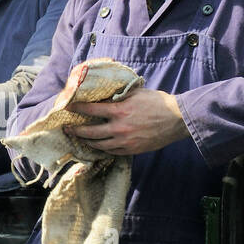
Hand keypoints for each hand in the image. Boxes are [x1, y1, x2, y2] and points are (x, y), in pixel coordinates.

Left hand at [66, 89, 188, 155]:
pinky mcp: (132, 150)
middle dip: (76, 130)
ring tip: (79, 139)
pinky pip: (112, 151)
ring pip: (99, 145)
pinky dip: (102, 149)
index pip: (91, 109)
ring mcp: (125, 141)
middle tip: (66, 128)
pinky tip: (97, 146)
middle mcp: (120, 127)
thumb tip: (104, 92)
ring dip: (87, 142)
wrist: (177, 119)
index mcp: (120, 110)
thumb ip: (119, 94)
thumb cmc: (157, 102)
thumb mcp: (136, 93)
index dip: (77, 107)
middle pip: (90, 132)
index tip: (67, 106)